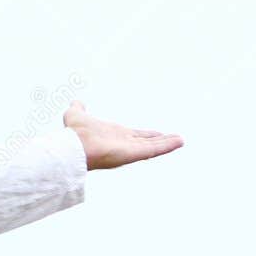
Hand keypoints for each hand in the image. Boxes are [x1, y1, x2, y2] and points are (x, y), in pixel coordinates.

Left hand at [62, 100, 183, 169]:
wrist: (74, 145)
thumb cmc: (74, 133)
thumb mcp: (76, 115)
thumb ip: (78, 109)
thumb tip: (76, 102)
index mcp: (114, 135)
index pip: (134, 136)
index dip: (146, 135)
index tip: (157, 134)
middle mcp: (123, 143)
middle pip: (146, 142)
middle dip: (160, 141)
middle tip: (175, 139)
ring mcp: (130, 149)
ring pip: (153, 146)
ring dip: (167, 143)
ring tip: (181, 140)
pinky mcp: (134, 154)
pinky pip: (154, 150)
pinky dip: (167, 146)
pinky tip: (179, 142)